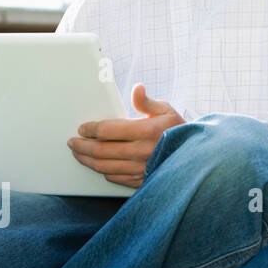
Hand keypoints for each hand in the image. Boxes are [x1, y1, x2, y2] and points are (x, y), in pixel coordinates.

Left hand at [68, 84, 182, 188]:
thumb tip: (137, 88)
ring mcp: (141, 167)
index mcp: (146, 130)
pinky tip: (99, 166)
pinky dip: (104, 172)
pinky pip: (116, 178)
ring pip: (104, 167)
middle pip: (101, 150)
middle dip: (82, 146)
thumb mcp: (166, 110)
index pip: (108, 130)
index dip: (91, 129)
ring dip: (87, 160)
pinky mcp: (142, 180)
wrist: (195, 155)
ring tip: (79, 155)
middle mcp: (142, 151)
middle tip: (72, 142)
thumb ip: (146, 102)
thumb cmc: (179, 130)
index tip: (82, 128)